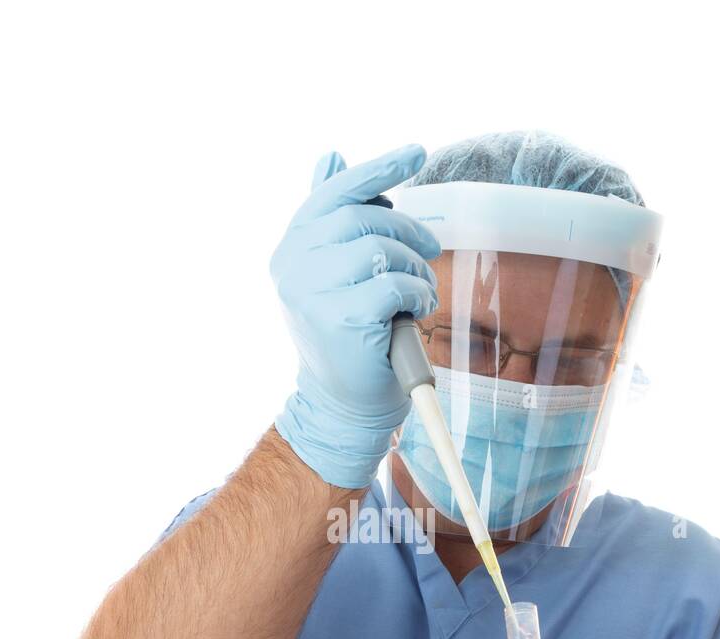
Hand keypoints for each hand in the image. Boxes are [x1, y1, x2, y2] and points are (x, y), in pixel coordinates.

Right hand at [271, 144, 440, 488]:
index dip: (377, 170)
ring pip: (381, 251)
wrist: (342, 404)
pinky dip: (417, 294)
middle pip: (362, 219)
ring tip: (421, 292)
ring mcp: (312, 293)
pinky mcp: (342, 319)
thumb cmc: (347, 337)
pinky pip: (395, 284)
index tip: (416, 153)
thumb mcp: (333, 273)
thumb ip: (332, 220)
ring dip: (415, 268)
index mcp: (290, 249)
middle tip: (429, 251)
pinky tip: (417, 310)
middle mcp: (291, 267)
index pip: (333, 193)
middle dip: (407, 231)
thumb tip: (331, 154)